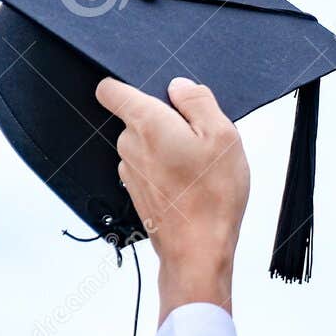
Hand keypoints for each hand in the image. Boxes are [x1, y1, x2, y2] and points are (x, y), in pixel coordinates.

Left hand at [96, 76, 251, 325]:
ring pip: (146, 144)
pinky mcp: (138, 192)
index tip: (157, 95)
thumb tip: (179, 86)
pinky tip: (193, 184)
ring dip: (169, 147)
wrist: (199, 250)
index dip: (130, 85)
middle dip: (167, 120)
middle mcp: (130, 145)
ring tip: (200, 165)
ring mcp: (130, 171)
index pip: (112, 90)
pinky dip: (168, 170)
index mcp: (147, 123)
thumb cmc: (213, 195)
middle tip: (200, 138)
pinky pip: (150, 167)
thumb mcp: (223, 135)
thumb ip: (198, 101)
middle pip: (138, 116)